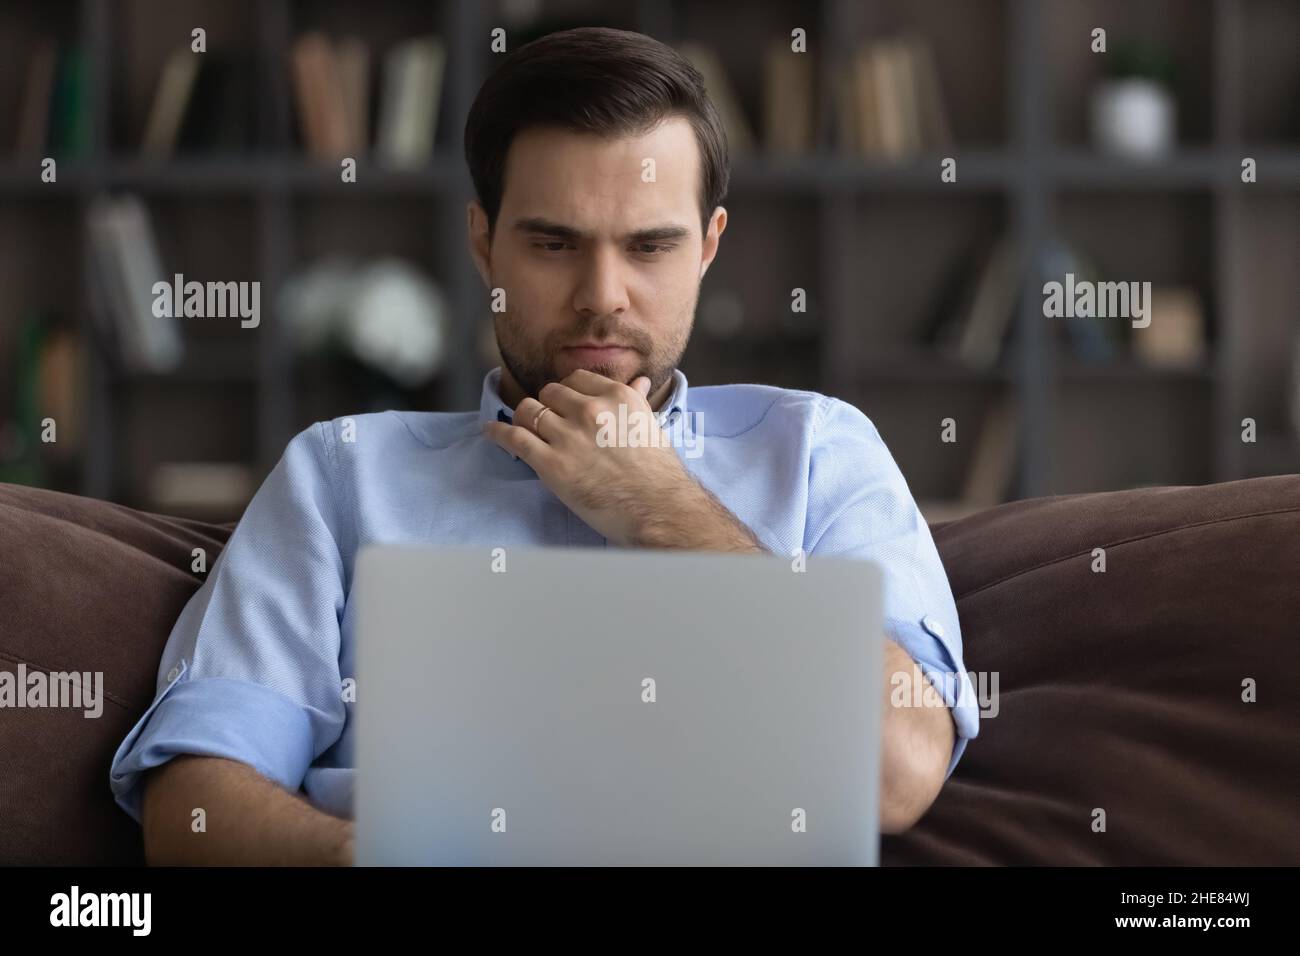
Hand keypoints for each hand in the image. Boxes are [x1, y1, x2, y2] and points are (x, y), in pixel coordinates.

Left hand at [481, 369, 695, 545]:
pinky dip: (498, 433)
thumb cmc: (659, 473)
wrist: (658, 509)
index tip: (564, 404)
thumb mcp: (650, 426)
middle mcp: (589, 409)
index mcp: (616, 396)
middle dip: (547, 406)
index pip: (576, 379)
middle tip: (548, 423)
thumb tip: (640, 382)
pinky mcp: (551, 463)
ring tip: (523, 429)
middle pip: (549, 393)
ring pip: (528, 411)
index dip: (567, 392)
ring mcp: (568, 436)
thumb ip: (636, 401)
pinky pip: (514, 438)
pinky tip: (490, 432)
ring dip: (525, 420)